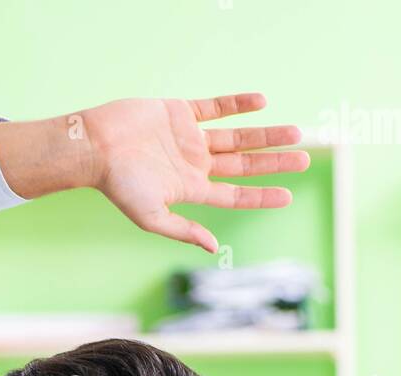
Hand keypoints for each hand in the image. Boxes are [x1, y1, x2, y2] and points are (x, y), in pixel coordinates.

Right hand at [80, 92, 309, 252]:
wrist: (95, 146)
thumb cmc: (118, 185)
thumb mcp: (152, 217)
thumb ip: (183, 230)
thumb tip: (213, 247)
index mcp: (190, 190)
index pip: (235, 195)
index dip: (262, 195)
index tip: (289, 195)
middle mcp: (194, 164)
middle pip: (243, 164)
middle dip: (273, 163)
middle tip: (305, 158)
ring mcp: (189, 138)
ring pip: (236, 136)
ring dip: (265, 135)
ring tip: (295, 132)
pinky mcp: (179, 112)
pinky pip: (214, 107)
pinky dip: (237, 104)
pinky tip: (261, 102)